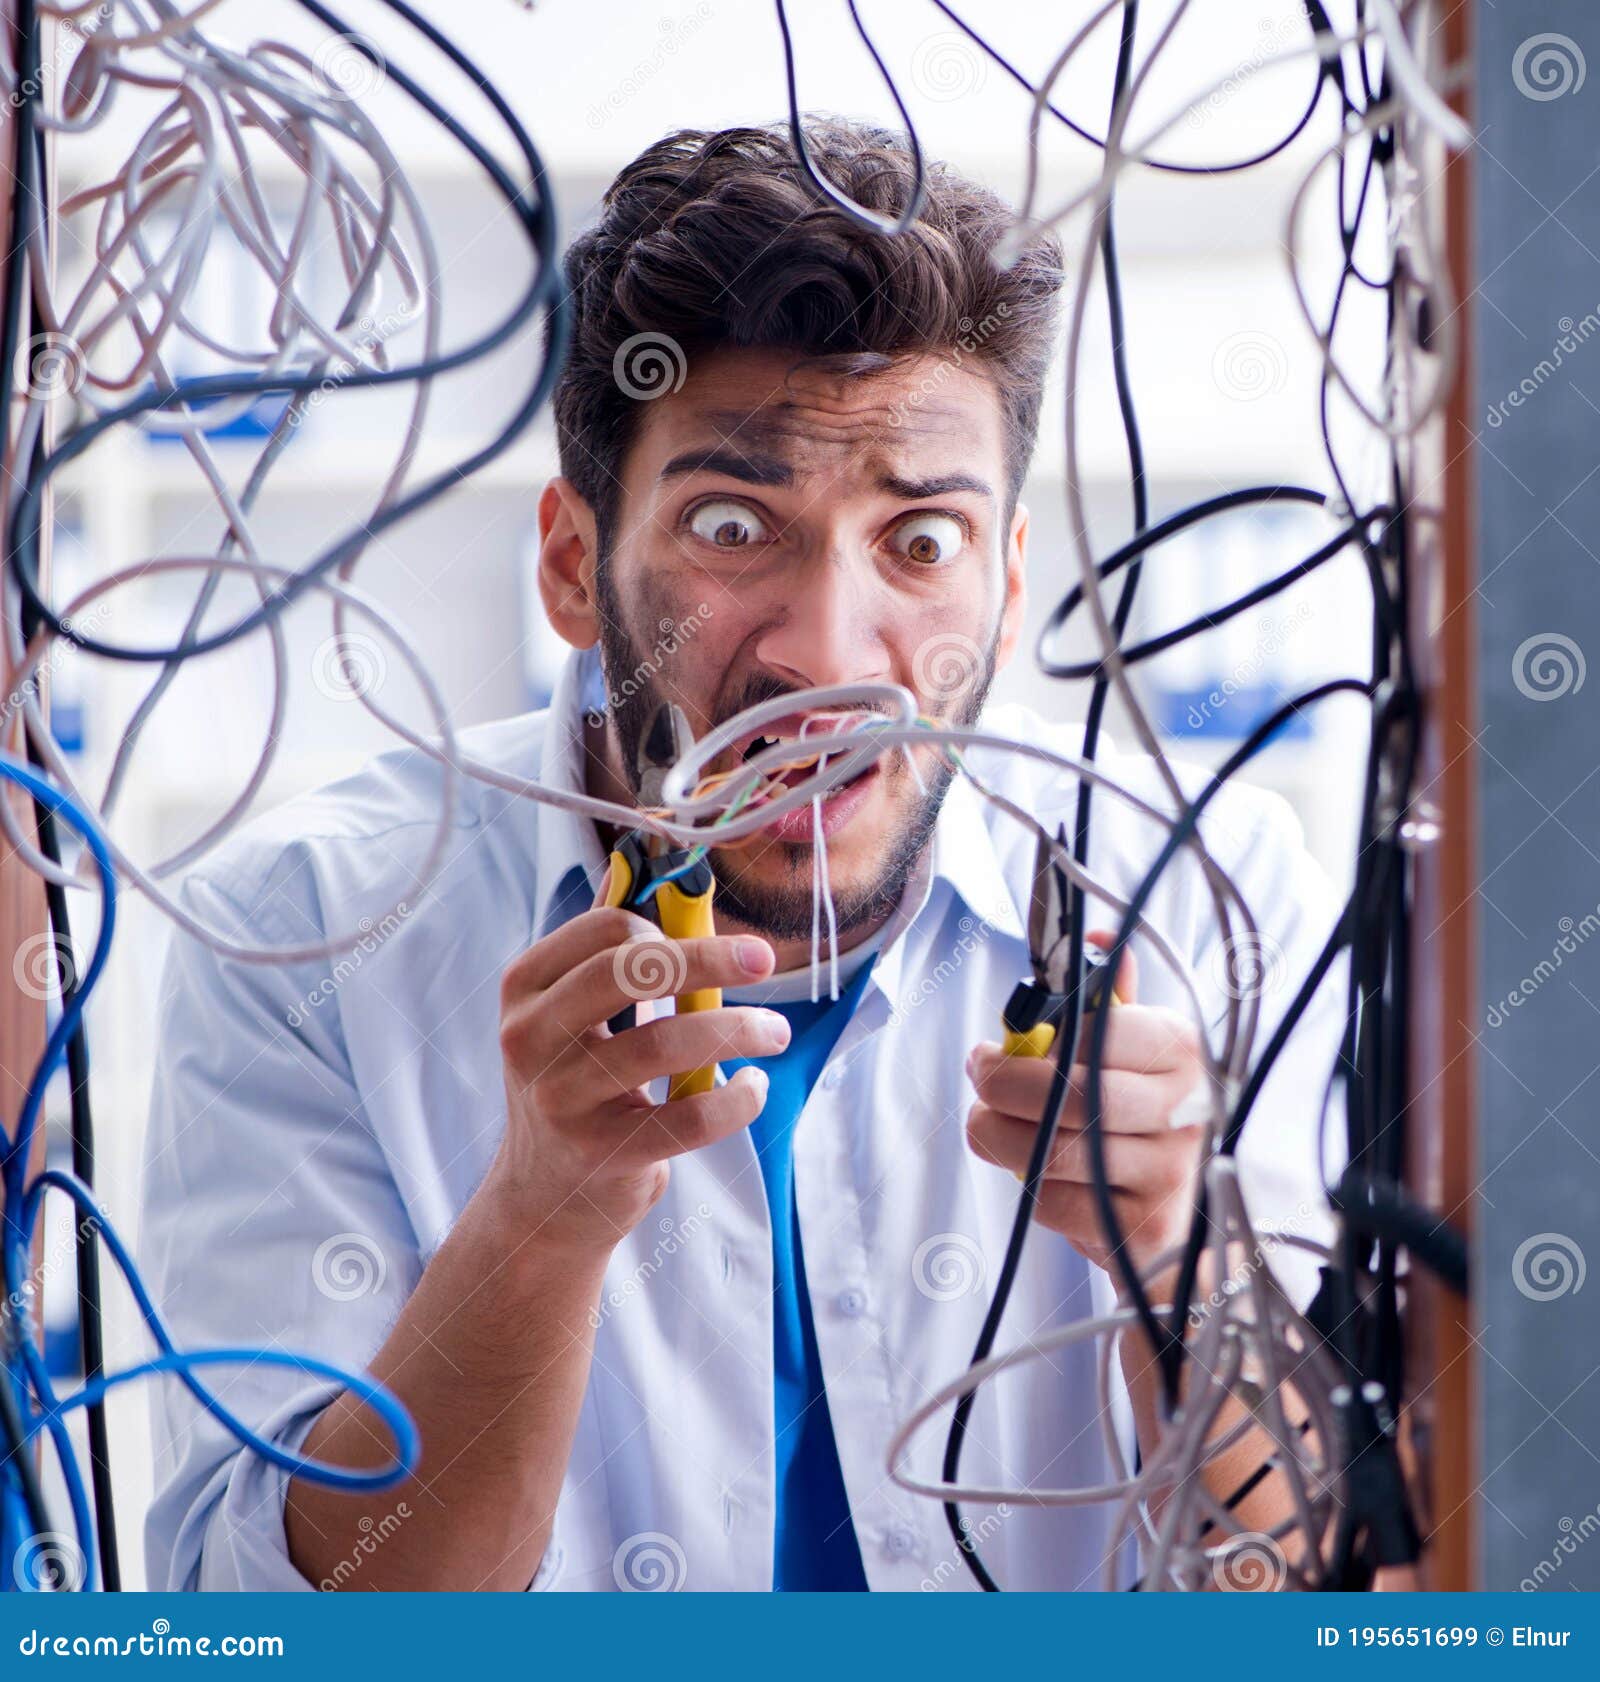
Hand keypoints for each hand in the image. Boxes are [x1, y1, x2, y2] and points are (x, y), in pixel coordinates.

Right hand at [492, 869, 785, 1254]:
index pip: (608, 928)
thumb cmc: (576, 1086)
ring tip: (774, 1030)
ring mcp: (562, 1098)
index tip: (716, 943)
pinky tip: (753, 1086)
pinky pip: (691, 1117)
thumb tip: (670, 882)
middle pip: (634, 969)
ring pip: (670, 1041)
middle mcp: (531, 1037)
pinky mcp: (603, 1153)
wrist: (544, 1198)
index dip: (673, 926)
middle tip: (763, 960)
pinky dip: (739, 1098)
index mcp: (526, 987)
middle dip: (712, 957)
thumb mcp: (571, 1017)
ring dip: (741, 1028)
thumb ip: (613, 957)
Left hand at [964, 934, 1204, 1277]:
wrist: (1180, 1212)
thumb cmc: (1138, 1116)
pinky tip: (1034, 1172)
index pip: (1102, 1030)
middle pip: (1073, 1095)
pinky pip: (1058, 1201)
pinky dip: (1030, 1187)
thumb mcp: (1131, 1050)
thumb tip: (1094, 942)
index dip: (1035, 1038)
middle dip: (1004, 1086)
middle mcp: (1187, 1109)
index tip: (995, 1045)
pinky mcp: (1148, 1229)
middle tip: (978, 1078)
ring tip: (985, 1125)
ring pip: (1056, 1152)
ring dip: (999, 1137)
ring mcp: (1172, 1172)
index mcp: (1181, 1050)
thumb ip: (1108, 999)